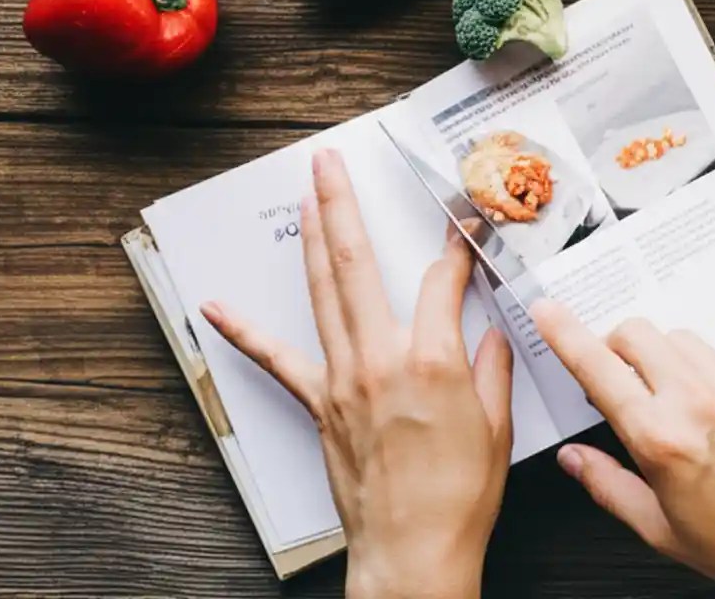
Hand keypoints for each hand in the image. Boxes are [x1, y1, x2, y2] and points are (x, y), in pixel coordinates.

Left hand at [201, 148, 512, 598]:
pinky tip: (217, 308)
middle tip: (329, 165)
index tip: (462, 225)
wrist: (415, 550)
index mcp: (435, 362)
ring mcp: (343, 381)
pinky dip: (245, 332)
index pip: (441, 283)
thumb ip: (492, 370)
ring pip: (321, 295)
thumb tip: (492, 335)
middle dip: (342, 206)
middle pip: (356, 265)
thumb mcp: (496, 427)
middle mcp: (382, 360)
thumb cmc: (460, 497)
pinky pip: (279, 361)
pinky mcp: (320, 407)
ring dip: (310, 242)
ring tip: (303, 200)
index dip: (455, 248)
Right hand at [531, 300, 714, 598]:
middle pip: (636, 332)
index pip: (597, 367)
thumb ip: (607, 484)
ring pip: (679, 338)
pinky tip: (712, 412)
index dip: (564, 333)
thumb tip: (574, 459)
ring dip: (659, 356)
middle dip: (615, 346)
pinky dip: (703, 373)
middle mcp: (698, 401)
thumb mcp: (658, 528)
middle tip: (614, 376)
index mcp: (660, 439)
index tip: (547, 312)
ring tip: (666, 398)